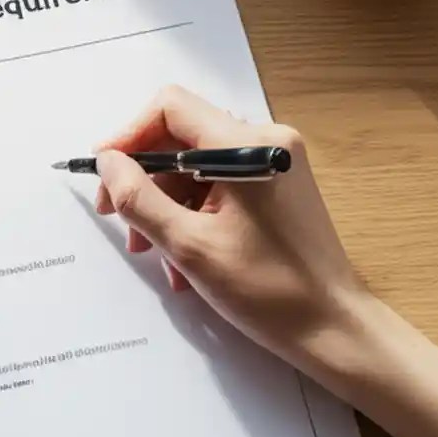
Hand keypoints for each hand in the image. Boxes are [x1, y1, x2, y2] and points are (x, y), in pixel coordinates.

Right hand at [94, 86, 372, 374]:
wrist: (333, 328)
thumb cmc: (268, 290)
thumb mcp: (189, 246)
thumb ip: (139, 198)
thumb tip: (108, 162)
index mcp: (249, 145)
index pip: (171, 108)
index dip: (129, 136)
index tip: (104, 175)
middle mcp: (267, 141)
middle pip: (181, 137)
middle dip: (144, 179)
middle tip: (119, 221)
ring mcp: (276, 163)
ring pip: (197, 166)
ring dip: (165, 205)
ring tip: (153, 253)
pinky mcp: (278, 186)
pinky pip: (220, 185)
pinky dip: (193, 214)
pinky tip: (184, 259)